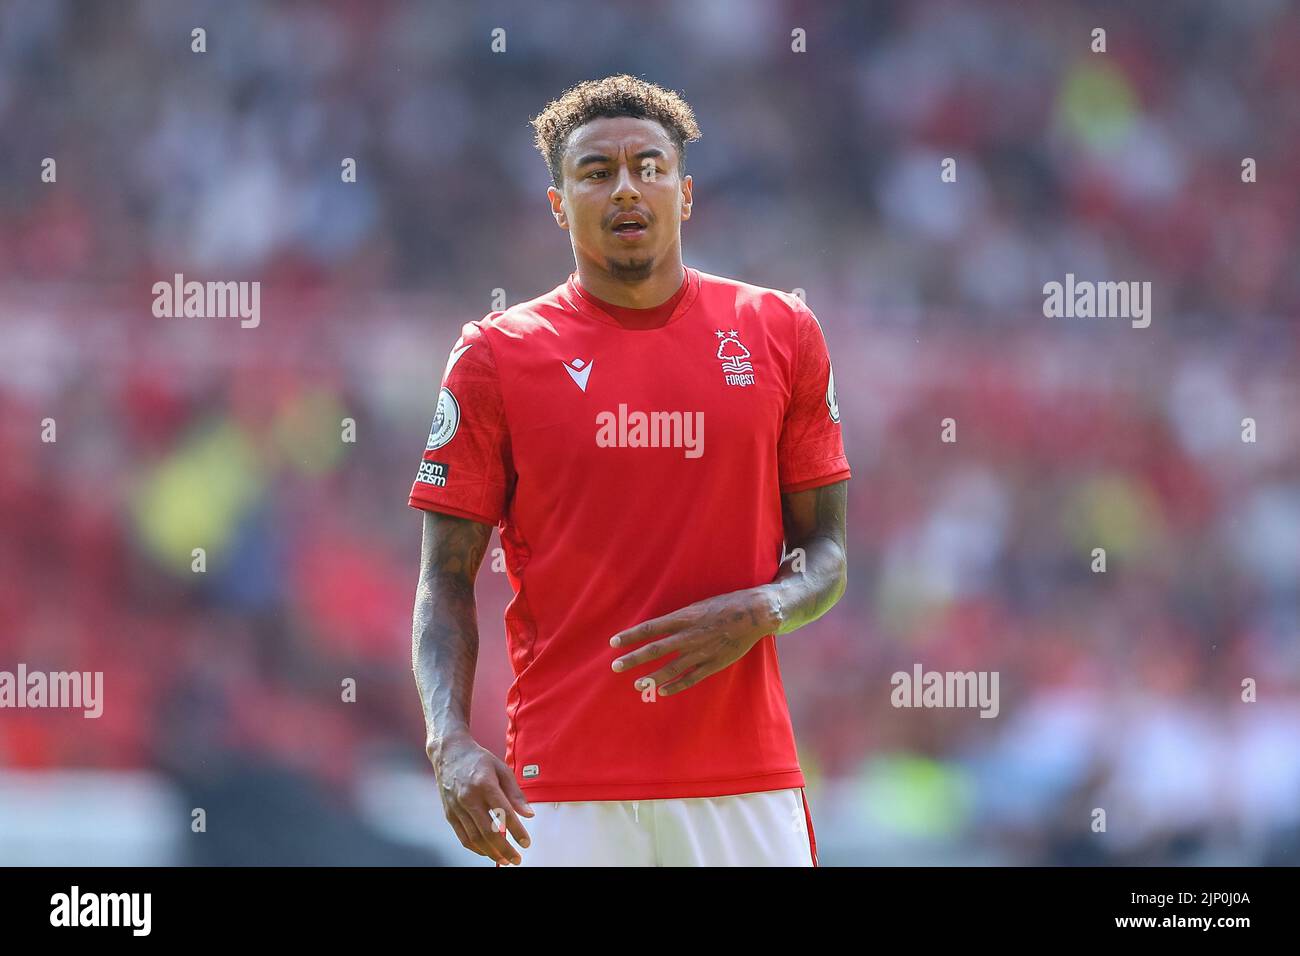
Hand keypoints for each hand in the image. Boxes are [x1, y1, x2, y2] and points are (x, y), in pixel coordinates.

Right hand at [428, 731, 533, 864]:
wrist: (449, 753)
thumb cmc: (477, 760)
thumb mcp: (502, 769)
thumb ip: (515, 794)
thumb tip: (528, 814)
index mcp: (484, 784)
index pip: (504, 813)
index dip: (517, 831)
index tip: (526, 842)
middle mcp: (469, 797)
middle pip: (488, 831)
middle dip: (504, 849)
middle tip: (516, 859)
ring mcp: (457, 807)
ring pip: (474, 837)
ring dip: (490, 852)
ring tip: (504, 859)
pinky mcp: (449, 813)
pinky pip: (462, 836)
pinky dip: (475, 848)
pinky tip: (487, 851)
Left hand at [608, 587, 782, 696]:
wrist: (753, 614)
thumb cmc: (724, 605)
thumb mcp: (697, 605)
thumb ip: (679, 618)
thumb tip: (658, 627)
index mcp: (684, 618)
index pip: (650, 628)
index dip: (631, 636)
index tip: (614, 642)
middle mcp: (689, 636)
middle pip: (655, 650)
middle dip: (633, 659)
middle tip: (615, 666)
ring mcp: (701, 652)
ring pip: (671, 668)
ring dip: (651, 677)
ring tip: (636, 684)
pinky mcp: (713, 664)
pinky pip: (691, 678)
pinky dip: (675, 686)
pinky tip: (662, 691)